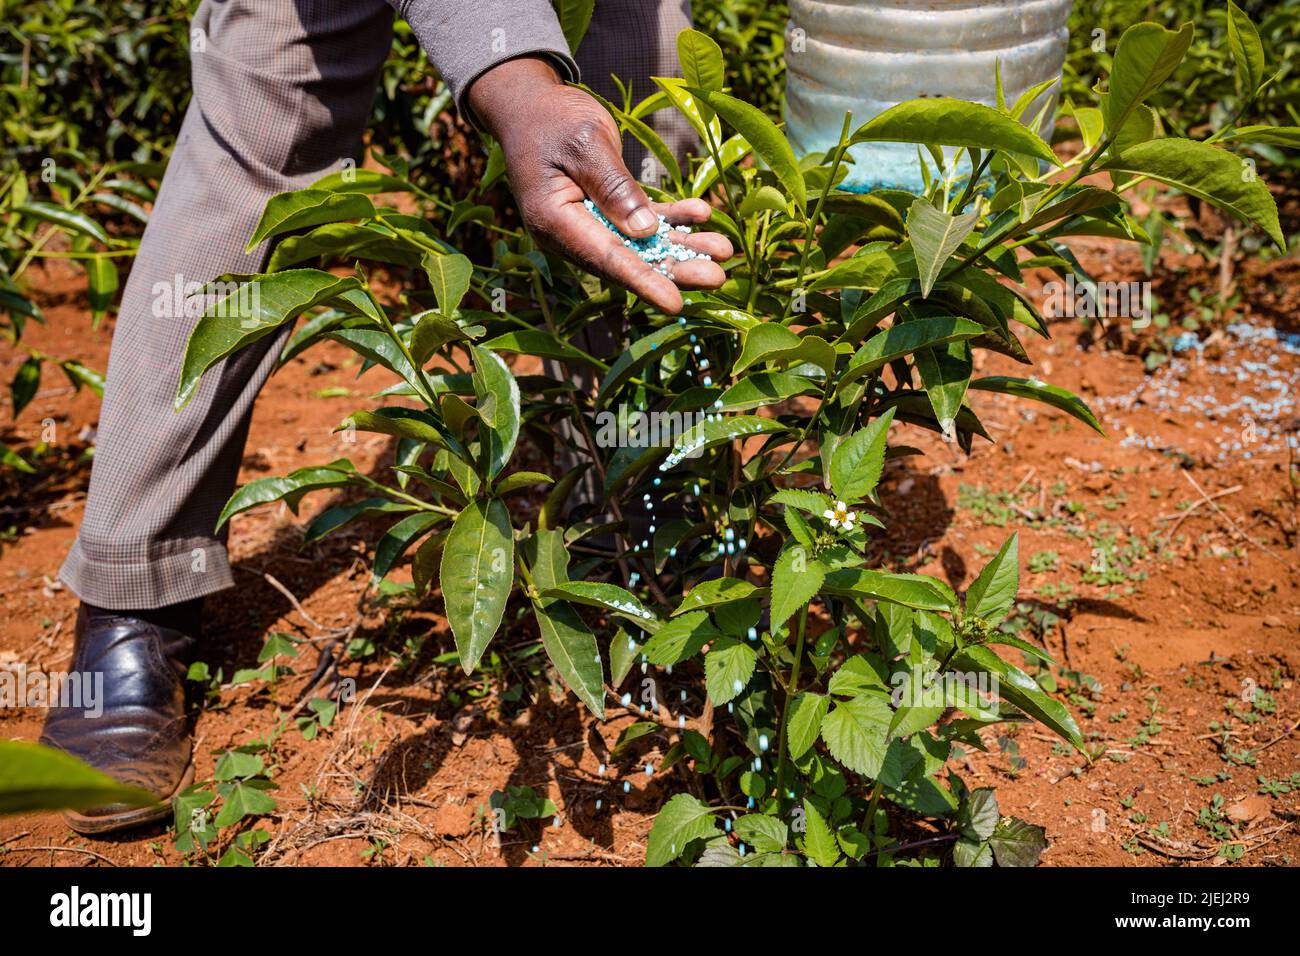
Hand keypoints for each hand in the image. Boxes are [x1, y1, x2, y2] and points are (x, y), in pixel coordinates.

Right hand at [467, 56, 731, 313]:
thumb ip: (614, 186)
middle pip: (629, 259)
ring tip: (724, 250)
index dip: (643, 282)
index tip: (675, 303)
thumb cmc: (552, 119)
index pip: (606, 258)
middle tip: (719, 277)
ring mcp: (588, 224)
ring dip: (683, 246)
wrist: (529, 106)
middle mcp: (571, 233)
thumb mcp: (585, 143)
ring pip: (641, 243)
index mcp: (555, 221)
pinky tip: (702, 213)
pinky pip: (641, 220)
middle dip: (676, 268)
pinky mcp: (603, 210)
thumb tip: (646, 231)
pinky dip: (672, 218)